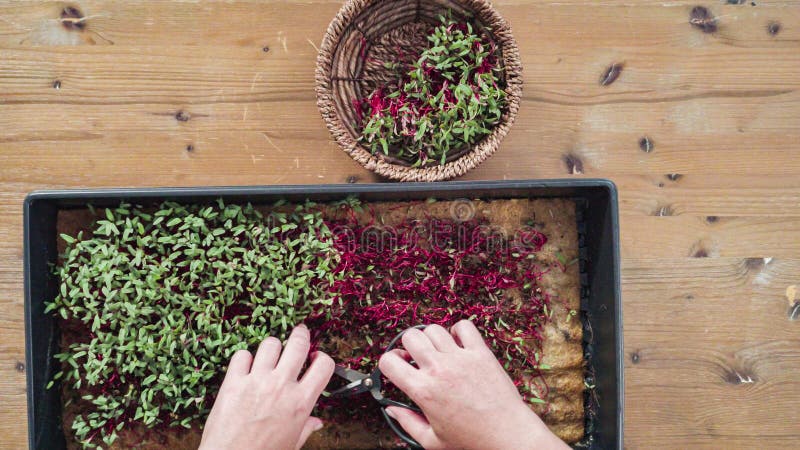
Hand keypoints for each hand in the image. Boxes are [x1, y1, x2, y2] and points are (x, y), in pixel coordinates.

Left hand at [200, 324, 333, 449]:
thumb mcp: (291, 444)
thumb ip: (305, 428)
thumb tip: (316, 423)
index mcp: (300, 402)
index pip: (324, 365)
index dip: (323, 358)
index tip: (317, 359)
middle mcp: (280, 386)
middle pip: (298, 344)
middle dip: (301, 335)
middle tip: (300, 334)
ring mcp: (256, 381)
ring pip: (270, 344)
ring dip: (273, 347)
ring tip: (271, 354)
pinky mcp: (233, 382)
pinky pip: (241, 355)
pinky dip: (245, 358)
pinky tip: (246, 367)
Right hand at [378, 320, 568, 449]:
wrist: (508, 436)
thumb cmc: (473, 441)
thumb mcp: (432, 441)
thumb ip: (407, 423)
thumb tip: (391, 410)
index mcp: (424, 391)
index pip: (389, 362)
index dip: (387, 363)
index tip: (395, 368)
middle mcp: (440, 370)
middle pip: (410, 337)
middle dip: (407, 345)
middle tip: (415, 357)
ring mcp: (461, 358)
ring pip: (433, 329)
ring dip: (430, 338)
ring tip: (436, 351)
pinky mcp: (481, 353)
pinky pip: (464, 326)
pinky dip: (457, 330)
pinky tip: (457, 344)